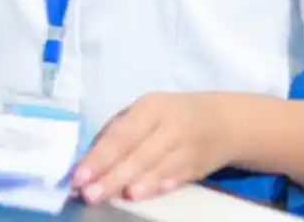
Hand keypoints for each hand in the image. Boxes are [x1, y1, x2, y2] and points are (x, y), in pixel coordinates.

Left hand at [73, 93, 236, 204]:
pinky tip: (144, 194)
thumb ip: (121, 130)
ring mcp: (187, 145)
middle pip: (137, 154)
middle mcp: (169, 125)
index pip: (121, 134)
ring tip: (117, 197)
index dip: (99, 157)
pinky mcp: (199, 165)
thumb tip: (91, 160)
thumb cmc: (171, 116)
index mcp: (150, 107)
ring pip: (158, 167)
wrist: (223, 121)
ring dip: (136, 183)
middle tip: (90, 194)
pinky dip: (161, 186)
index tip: (79, 176)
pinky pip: (177, 177)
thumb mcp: (147, 111)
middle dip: (112, 176)